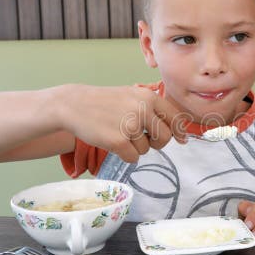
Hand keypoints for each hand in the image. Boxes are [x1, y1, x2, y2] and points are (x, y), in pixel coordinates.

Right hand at [58, 84, 186, 162]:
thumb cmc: (104, 103)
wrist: (73, 105)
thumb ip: (153, 110)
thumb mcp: (132, 96)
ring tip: (118, 134)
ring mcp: (131, 125)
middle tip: (143, 139)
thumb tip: (178, 134)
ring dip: (135, 147)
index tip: (182, 140)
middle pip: (165, 138)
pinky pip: (133, 158)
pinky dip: (125, 155)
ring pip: (146, 149)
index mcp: (149, 97)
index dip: (180, 132)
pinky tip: (113, 143)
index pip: (175, 118)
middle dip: (156, 143)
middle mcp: (143, 109)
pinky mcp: (118, 141)